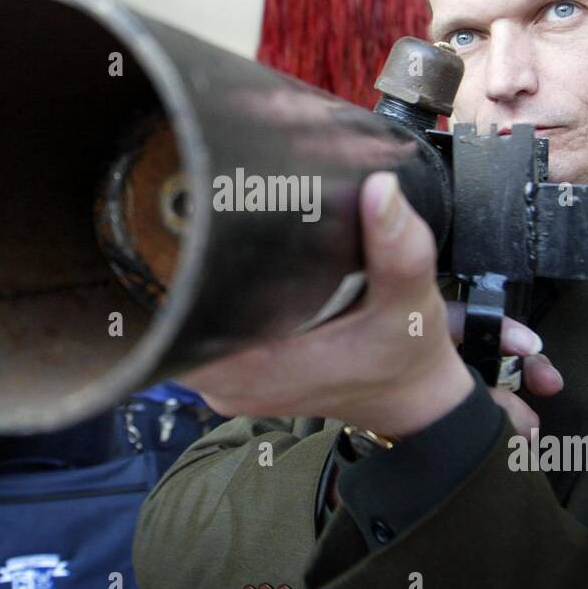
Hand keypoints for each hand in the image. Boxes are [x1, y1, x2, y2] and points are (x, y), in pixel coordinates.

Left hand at [179, 173, 560, 438]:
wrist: (413, 398)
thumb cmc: (408, 356)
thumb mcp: (410, 301)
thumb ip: (397, 247)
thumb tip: (380, 190)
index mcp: (258, 370)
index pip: (179, 319)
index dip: (176, 269)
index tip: (188, 223)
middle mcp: (233, 385)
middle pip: (174, 318)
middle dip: (183, 266)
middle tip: (201, 213)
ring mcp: (232, 387)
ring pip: (183, 329)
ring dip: (193, 287)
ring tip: (210, 236)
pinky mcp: (239, 380)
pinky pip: (204, 337)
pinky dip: (211, 307)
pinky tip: (226, 274)